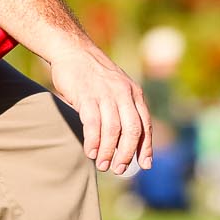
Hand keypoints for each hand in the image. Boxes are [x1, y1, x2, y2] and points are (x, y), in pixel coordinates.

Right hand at [46, 45, 152, 176]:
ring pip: (113, 130)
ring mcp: (105, 94)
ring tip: (103, 165)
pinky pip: (93, 123)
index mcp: (134, 93)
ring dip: (108, 151)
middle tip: (119, 169)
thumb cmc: (94, 75)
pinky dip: (93, 141)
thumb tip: (127, 141)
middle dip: (127, 153)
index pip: (145, 125)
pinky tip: (90, 151)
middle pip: (132, 130)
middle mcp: (123, 93)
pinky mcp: (86, 95)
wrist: (73, 50)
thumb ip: (124, 109)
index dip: (146, 147)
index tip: (145, 165)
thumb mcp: (117, 88)